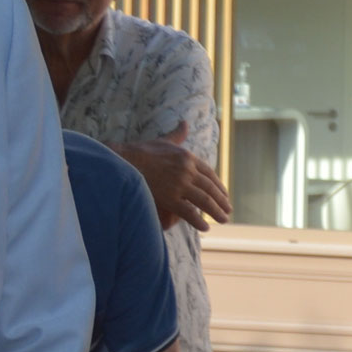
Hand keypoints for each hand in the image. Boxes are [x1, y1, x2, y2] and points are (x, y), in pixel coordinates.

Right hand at [117, 137, 233, 231]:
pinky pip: (189, 212)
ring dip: (216, 212)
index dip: (219, 186)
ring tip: (223, 219)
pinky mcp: (169, 198)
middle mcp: (187, 171)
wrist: (122, 161)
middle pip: (210, 188)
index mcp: (188, 158)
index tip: (225, 194)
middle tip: (228, 210)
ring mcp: (179, 185)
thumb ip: (177, 135)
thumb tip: (185, 123)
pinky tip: (205, 228)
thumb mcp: (164, 141)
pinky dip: (198, 221)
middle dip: (221, 201)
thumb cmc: (141, 151)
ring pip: (204, 201)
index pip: (209, 174)